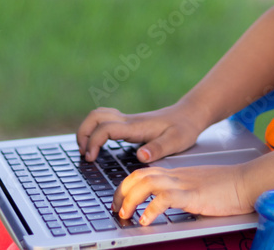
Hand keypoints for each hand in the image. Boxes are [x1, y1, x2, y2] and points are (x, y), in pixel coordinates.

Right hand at [75, 104, 205, 162]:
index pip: (106, 128)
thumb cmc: (183, 128)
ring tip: (86, 150)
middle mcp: (128, 121)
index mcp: (136, 127)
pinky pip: (105, 121)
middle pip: (96, 116)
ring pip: (98, 115)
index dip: (94, 142)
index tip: (91, 158)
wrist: (190, 114)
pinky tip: (98, 144)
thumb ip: (158, 148)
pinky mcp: (129, 123)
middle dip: (83, 133)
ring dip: (87, 130)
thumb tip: (140, 155)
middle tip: (84, 153)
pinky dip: (95, 129)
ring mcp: (128, 120)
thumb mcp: (176, 142)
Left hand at [113, 164, 254, 224]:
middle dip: (121, 192)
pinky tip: (146, 220)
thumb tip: (169, 206)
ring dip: (130, 199)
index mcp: (177, 175)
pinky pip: (166, 198)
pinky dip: (151, 209)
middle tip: (116, 209)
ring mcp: (184, 183)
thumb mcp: (199, 188)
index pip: (144, 173)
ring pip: (147, 182)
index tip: (119, 200)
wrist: (248, 181)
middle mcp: (177, 176)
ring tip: (125, 214)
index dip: (127, 186)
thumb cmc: (229, 187)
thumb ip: (183, 194)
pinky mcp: (193, 194)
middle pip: (139, 175)